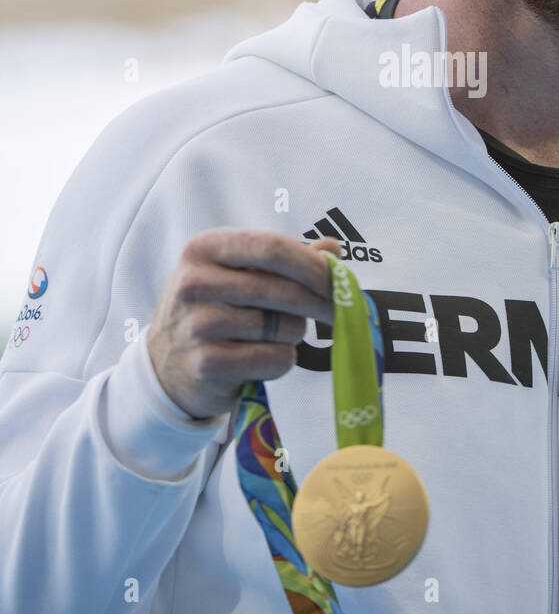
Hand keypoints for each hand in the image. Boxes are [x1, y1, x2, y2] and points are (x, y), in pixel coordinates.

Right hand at [146, 227, 341, 418]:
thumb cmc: (214, 309)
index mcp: (205, 247)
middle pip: (285, 289)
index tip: (338, 280)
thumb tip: (333, 249)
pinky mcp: (207, 364)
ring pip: (285, 326)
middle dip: (321, 302)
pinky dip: (282, 360)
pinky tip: (264, 358)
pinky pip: (276, 358)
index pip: (273, 247)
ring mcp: (198, 324)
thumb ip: (287, 258)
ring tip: (275, 335)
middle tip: (336, 311)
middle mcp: (195, 282)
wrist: (166, 366)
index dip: (314, 265)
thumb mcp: (239, 272)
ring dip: (294, 333)